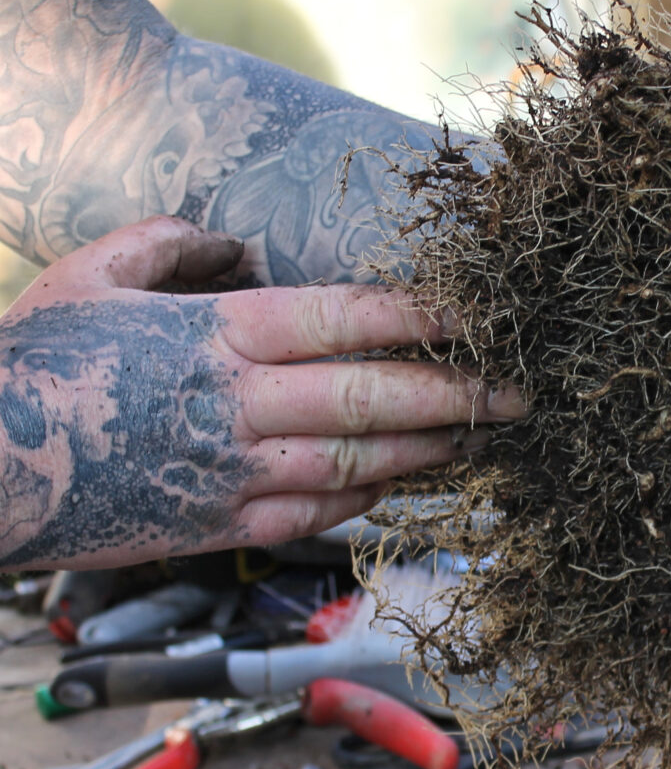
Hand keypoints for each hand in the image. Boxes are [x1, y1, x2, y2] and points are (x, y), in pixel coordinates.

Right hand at [0, 216, 518, 569]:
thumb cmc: (32, 365)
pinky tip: (412, 477)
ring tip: (488, 436)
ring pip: (363, 463)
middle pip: (376, 401)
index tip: (480, 314)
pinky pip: (324, 510)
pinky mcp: (225, 526)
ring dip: (435, 451)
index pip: (347, 319)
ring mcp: (237, 474)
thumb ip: (170, 242)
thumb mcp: (91, 275)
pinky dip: (375, 493)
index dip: (424, 316)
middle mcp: (240, 407)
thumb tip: (233, 242)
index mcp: (216, 337)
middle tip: (523, 393)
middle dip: (460, 396)